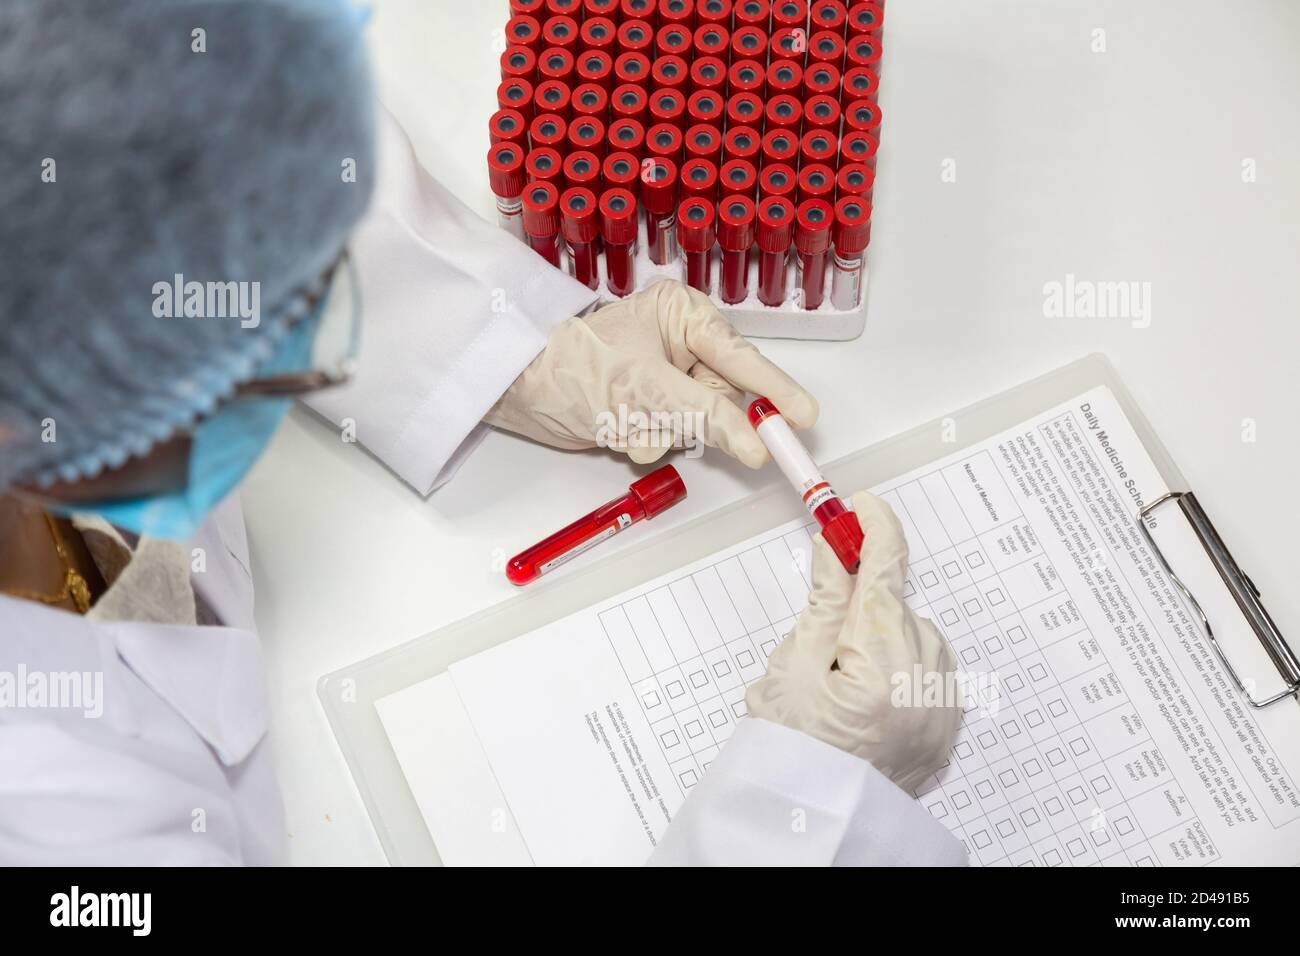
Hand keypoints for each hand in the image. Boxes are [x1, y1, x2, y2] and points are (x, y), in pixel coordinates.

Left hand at [483, 280, 816, 466]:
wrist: (516, 390)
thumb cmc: (572, 367)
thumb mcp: (648, 389)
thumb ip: (708, 417)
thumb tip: (755, 444)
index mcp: (684, 315)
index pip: (741, 358)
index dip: (775, 392)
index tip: (804, 419)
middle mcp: (679, 344)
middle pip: (724, 396)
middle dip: (701, 418)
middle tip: (718, 436)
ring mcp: (664, 379)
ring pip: (697, 423)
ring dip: (664, 431)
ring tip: (625, 416)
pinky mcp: (647, 409)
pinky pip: (671, 436)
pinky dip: (646, 440)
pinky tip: (614, 428)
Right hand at [746, 492, 961, 792]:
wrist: (816, 821)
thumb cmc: (795, 751)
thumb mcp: (791, 668)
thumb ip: (822, 602)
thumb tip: (835, 548)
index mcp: (882, 663)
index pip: (885, 570)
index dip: (873, 528)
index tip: (860, 506)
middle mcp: (925, 681)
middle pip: (896, 605)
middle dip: (860, 606)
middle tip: (822, 644)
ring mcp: (942, 705)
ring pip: (916, 634)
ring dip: (883, 637)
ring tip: (843, 681)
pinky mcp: (949, 722)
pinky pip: (930, 667)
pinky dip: (903, 666)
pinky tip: (869, 695)